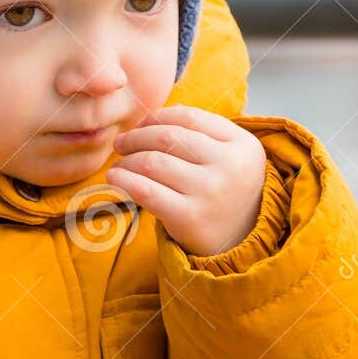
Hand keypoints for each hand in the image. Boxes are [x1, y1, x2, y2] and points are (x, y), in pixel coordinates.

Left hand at [104, 106, 267, 257]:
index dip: (158, 117)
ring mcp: (210, 191)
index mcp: (243, 145)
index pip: (190, 117)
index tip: (142, 124)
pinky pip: (146, 191)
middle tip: (121, 143)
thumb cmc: (228, 195)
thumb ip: (205, 132)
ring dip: (128, 160)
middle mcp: (229, 166)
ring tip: (120, 165)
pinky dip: (124, 180)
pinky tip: (114, 178)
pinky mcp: (189, 217)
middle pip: (169, 136)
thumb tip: (162, 113)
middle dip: (137, 136)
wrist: (240, 246)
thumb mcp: (232, 158)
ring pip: (153, 161)